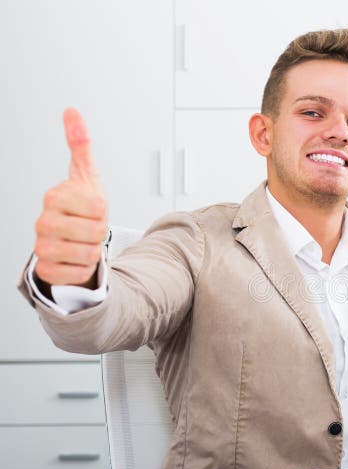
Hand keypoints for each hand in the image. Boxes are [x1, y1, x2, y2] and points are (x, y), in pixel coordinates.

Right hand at [34, 109, 107, 287]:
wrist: (72, 241)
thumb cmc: (81, 209)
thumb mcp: (86, 176)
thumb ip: (80, 145)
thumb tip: (72, 112)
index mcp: (54, 197)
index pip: (98, 205)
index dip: (103, 209)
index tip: (92, 208)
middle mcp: (43, 221)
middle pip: (96, 231)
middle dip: (100, 231)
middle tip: (90, 228)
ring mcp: (42, 246)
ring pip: (89, 254)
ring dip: (94, 250)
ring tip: (84, 243)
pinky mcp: (45, 270)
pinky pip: (79, 274)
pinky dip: (85, 270)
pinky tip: (75, 260)